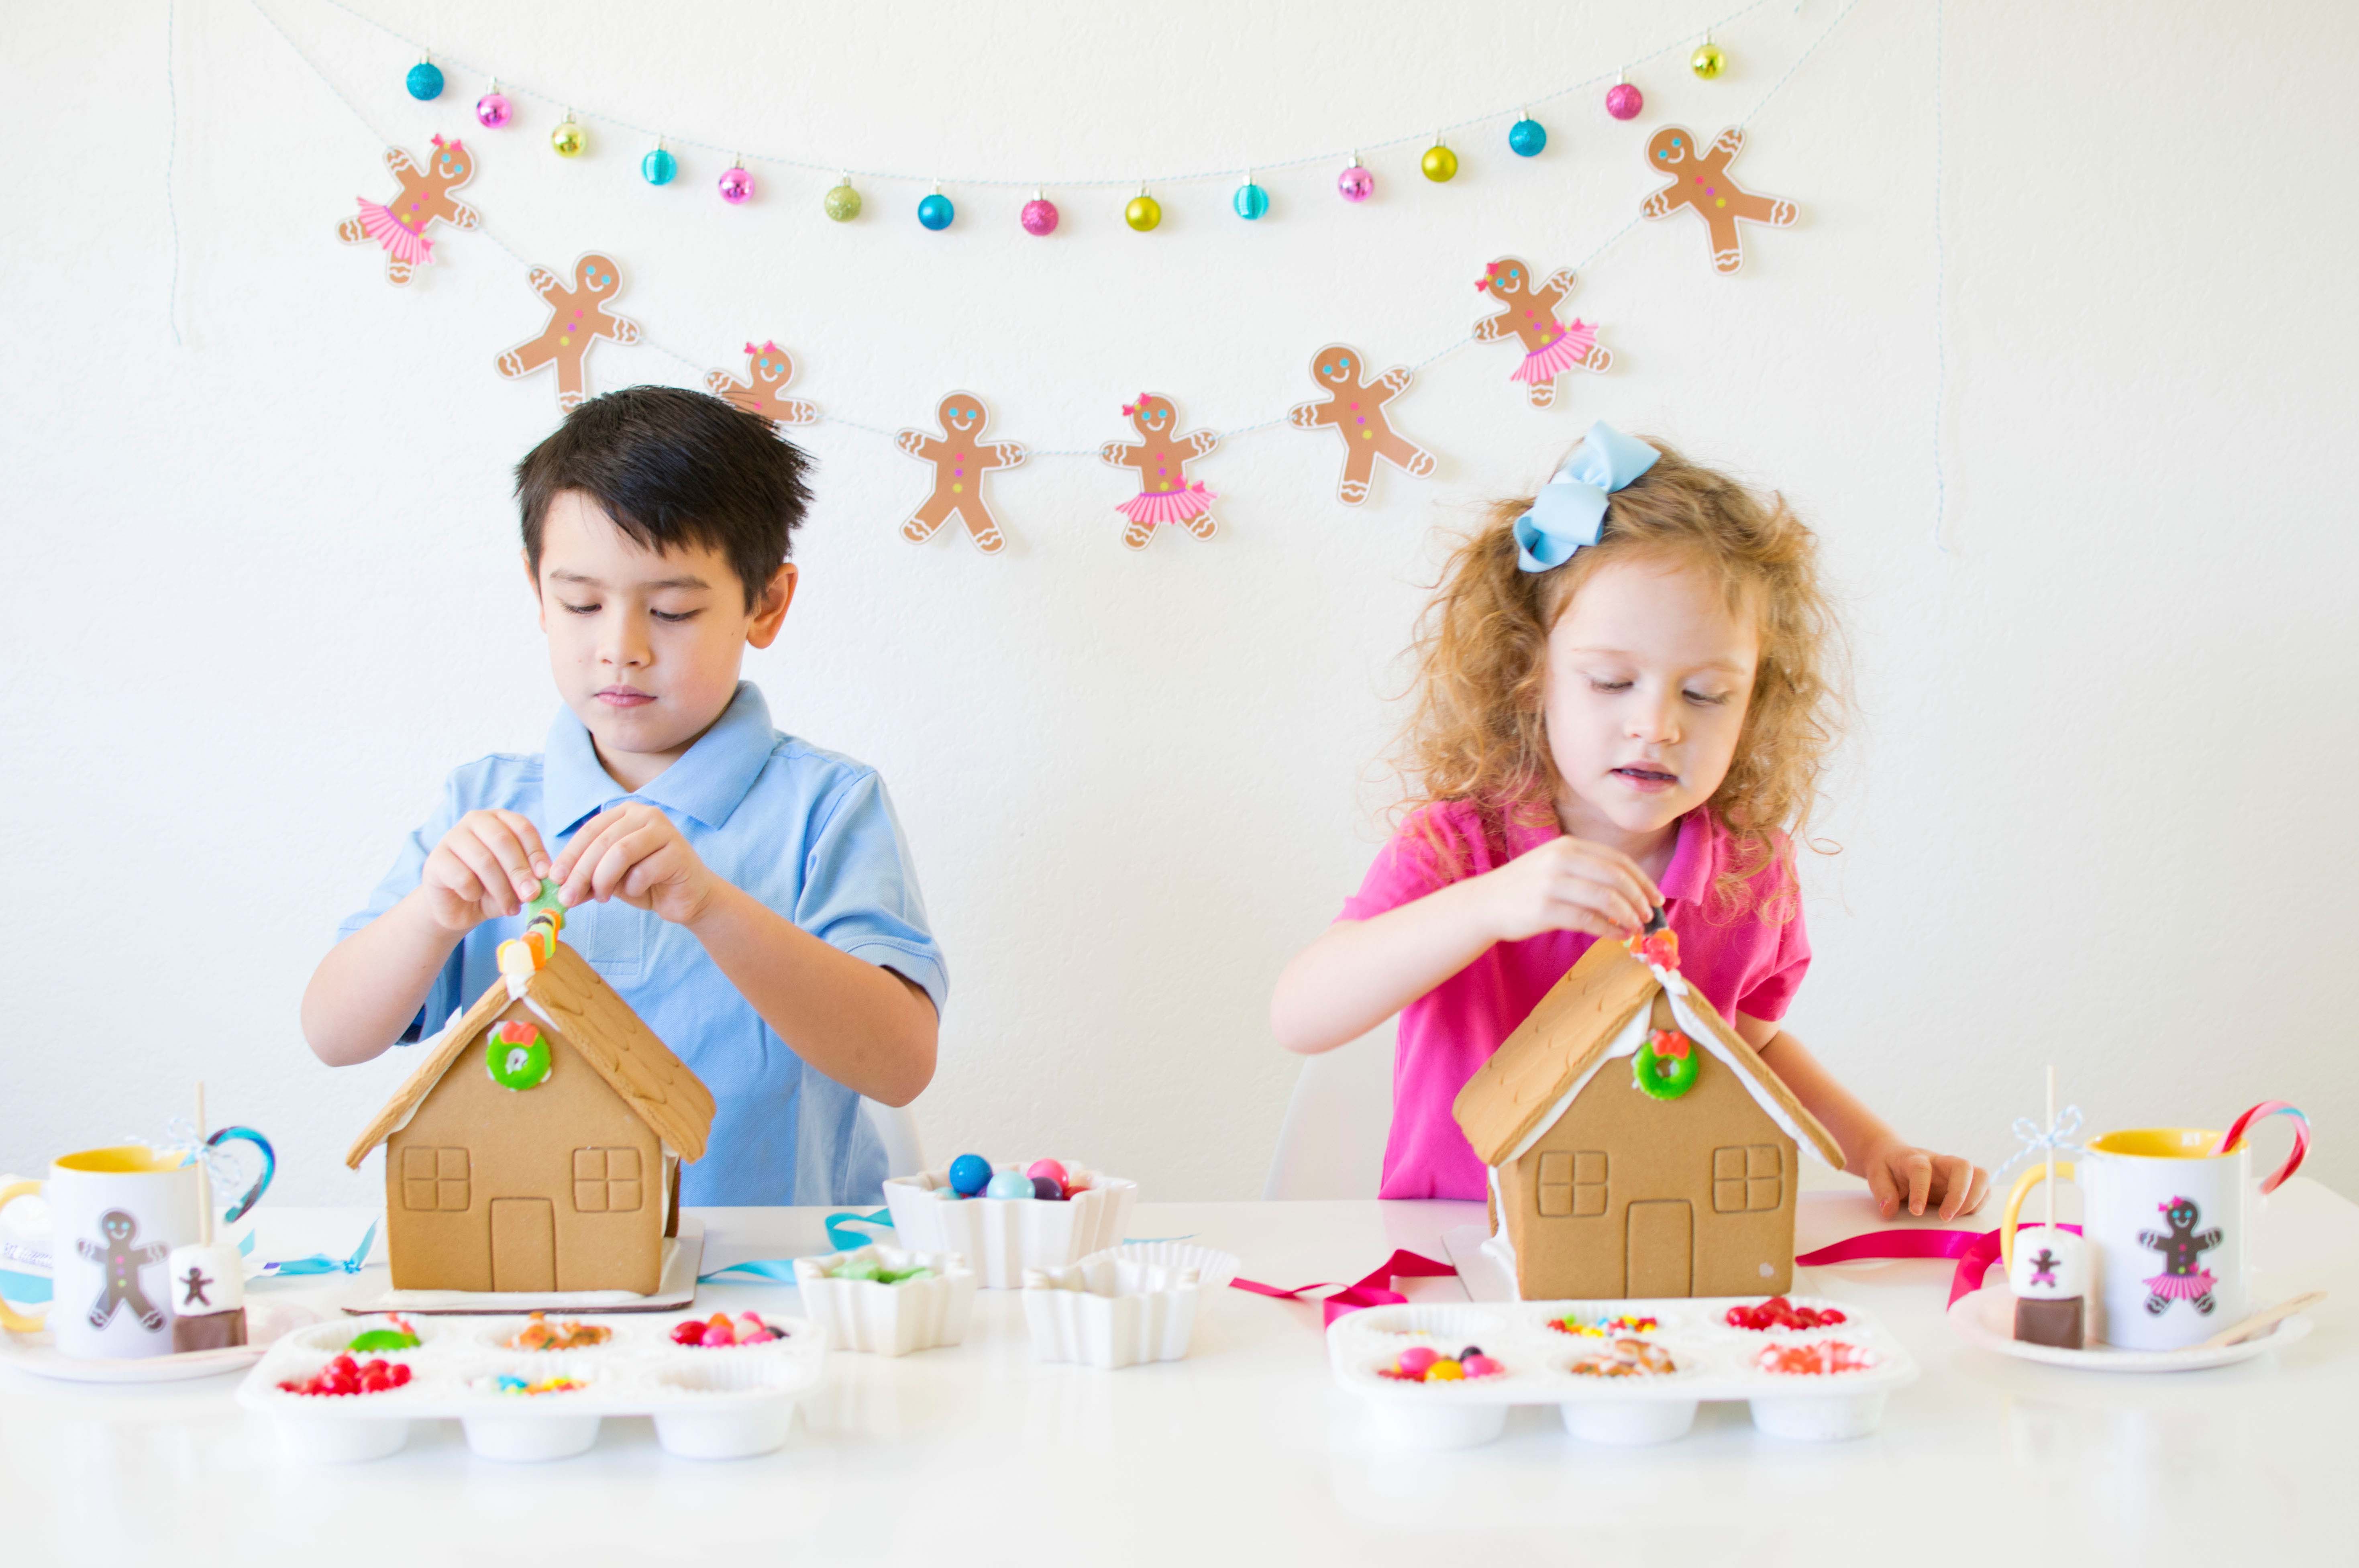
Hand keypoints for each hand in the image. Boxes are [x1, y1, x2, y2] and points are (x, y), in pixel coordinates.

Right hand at [419, 810, 551, 932]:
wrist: (457, 907)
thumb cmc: (492, 889)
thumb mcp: (517, 882)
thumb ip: (531, 877)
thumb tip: (548, 879)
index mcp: (500, 819)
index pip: (523, 827)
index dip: (536, 852)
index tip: (547, 876)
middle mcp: (475, 820)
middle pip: (503, 841)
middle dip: (520, 871)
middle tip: (531, 895)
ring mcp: (452, 837)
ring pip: (484, 861)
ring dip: (501, 889)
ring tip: (510, 908)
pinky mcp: (436, 860)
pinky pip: (462, 877)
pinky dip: (474, 893)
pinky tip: (474, 898)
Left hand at [551, 803, 718, 926]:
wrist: (688, 897)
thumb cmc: (647, 883)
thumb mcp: (610, 877)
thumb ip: (587, 876)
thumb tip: (555, 884)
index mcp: (626, 813)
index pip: (590, 830)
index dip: (569, 855)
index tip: (554, 879)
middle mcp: (647, 814)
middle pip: (603, 841)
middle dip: (581, 872)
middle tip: (568, 897)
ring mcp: (665, 831)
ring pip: (621, 852)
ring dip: (604, 880)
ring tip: (601, 897)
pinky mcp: (678, 853)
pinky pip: (644, 871)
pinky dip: (633, 887)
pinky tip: (637, 891)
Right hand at [1479, 835, 1661, 943]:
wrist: (1483, 904)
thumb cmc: (1524, 888)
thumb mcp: (1554, 866)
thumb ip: (1587, 871)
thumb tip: (1630, 892)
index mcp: (1567, 846)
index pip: (1617, 860)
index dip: (1641, 880)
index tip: (1657, 898)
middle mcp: (1561, 860)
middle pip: (1616, 878)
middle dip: (1639, 899)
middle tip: (1651, 916)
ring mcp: (1552, 884)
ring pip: (1606, 899)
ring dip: (1628, 916)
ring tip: (1637, 928)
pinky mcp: (1545, 909)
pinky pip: (1589, 920)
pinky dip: (1610, 929)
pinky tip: (1618, 936)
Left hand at [1857, 1136, 1987, 1220]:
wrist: (1894, 1155)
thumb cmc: (1887, 1168)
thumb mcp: (1876, 1176)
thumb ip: (1882, 1192)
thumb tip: (1889, 1211)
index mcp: (1914, 1158)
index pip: (1921, 1168)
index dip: (1920, 1190)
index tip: (1916, 1212)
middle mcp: (1939, 1161)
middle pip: (1963, 1166)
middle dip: (1959, 1194)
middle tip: (1945, 1217)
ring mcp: (1954, 1170)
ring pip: (1980, 1175)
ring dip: (1974, 1199)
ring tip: (1956, 1217)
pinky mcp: (1964, 1181)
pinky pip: (1984, 1188)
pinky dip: (1979, 1203)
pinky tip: (1962, 1215)